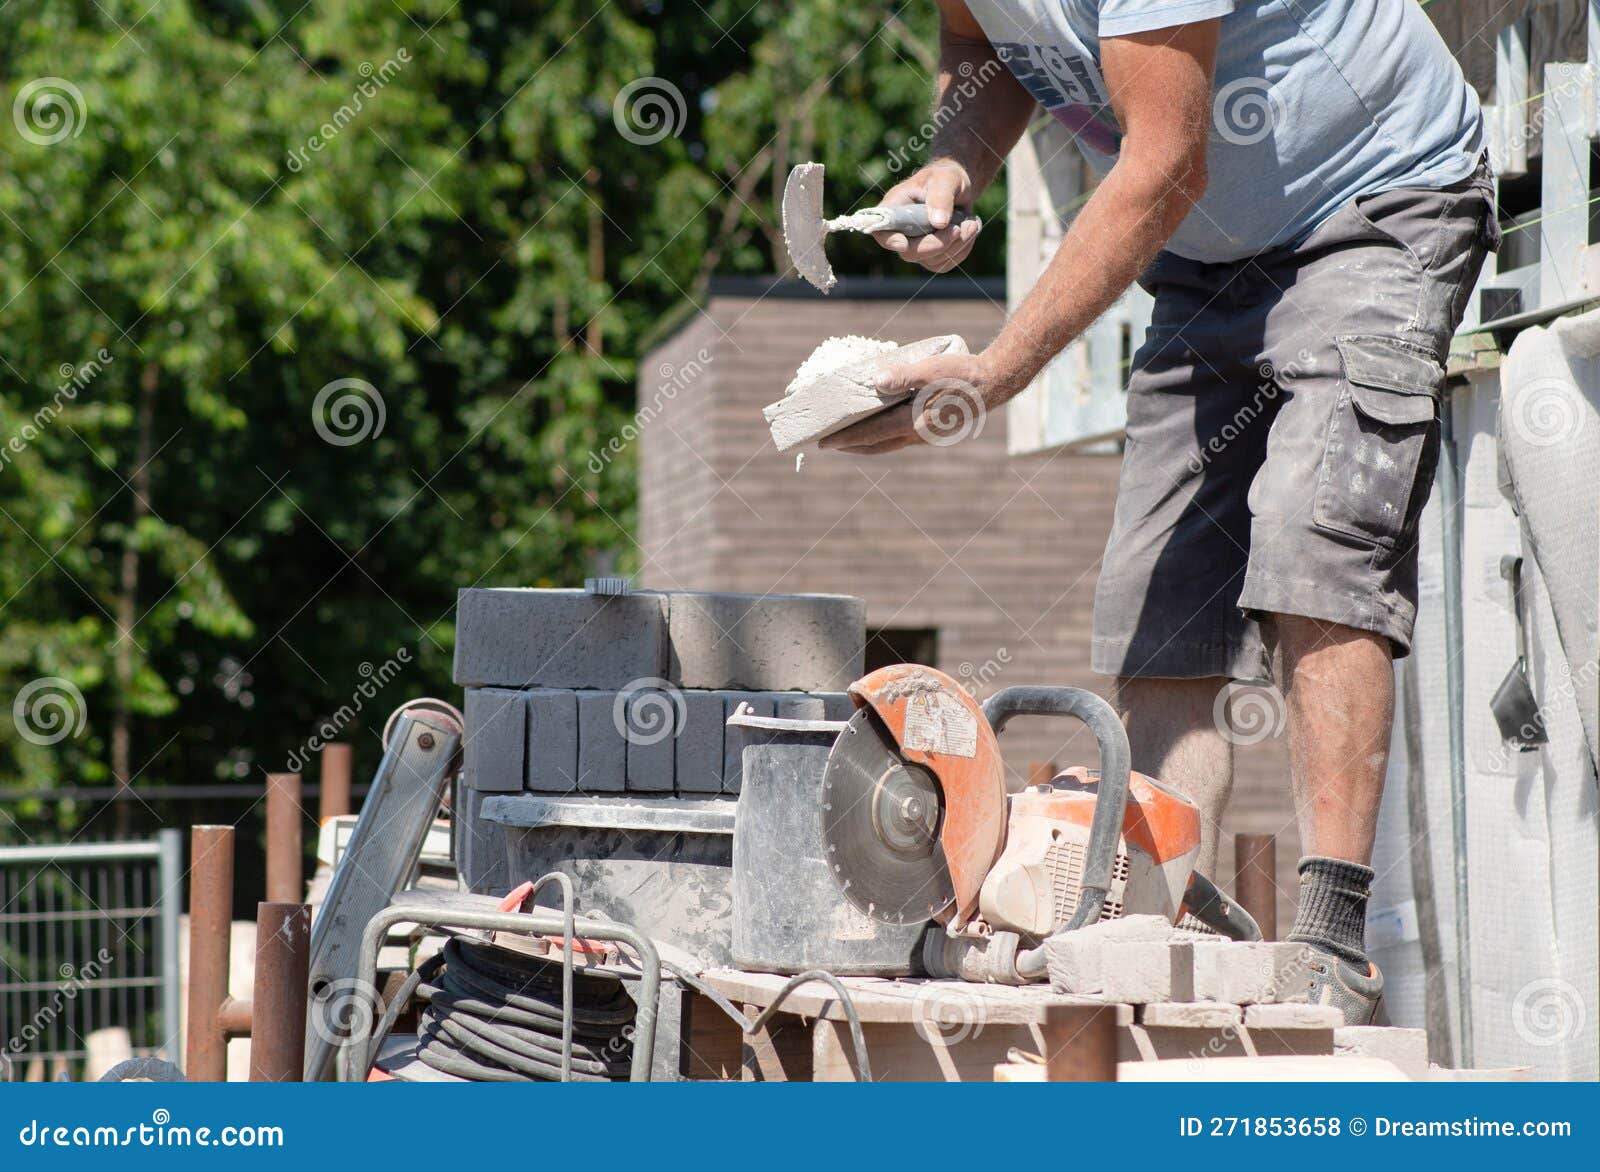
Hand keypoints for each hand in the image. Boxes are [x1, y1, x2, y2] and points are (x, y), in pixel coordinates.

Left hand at [818, 349, 1020, 454]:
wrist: (995, 383)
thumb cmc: (964, 374)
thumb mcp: (933, 369)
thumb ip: (904, 375)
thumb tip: (876, 381)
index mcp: (914, 423)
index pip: (871, 434)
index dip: (845, 439)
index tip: (824, 442)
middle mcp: (919, 435)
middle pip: (877, 446)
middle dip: (851, 446)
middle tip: (828, 444)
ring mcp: (928, 436)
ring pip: (889, 444)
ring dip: (868, 443)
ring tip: (849, 438)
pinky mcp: (935, 431)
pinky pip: (902, 439)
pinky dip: (885, 437)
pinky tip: (880, 427)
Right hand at [872, 159, 980, 271]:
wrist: (959, 188)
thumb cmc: (946, 178)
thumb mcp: (946, 178)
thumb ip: (941, 197)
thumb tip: (939, 223)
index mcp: (894, 208)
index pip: (881, 231)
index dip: (890, 240)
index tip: (903, 243)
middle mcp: (900, 231)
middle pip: (910, 253)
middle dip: (938, 244)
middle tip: (958, 228)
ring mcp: (915, 247)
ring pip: (932, 261)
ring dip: (956, 244)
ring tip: (969, 223)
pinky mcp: (932, 257)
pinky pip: (946, 263)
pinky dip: (962, 249)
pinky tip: (967, 231)